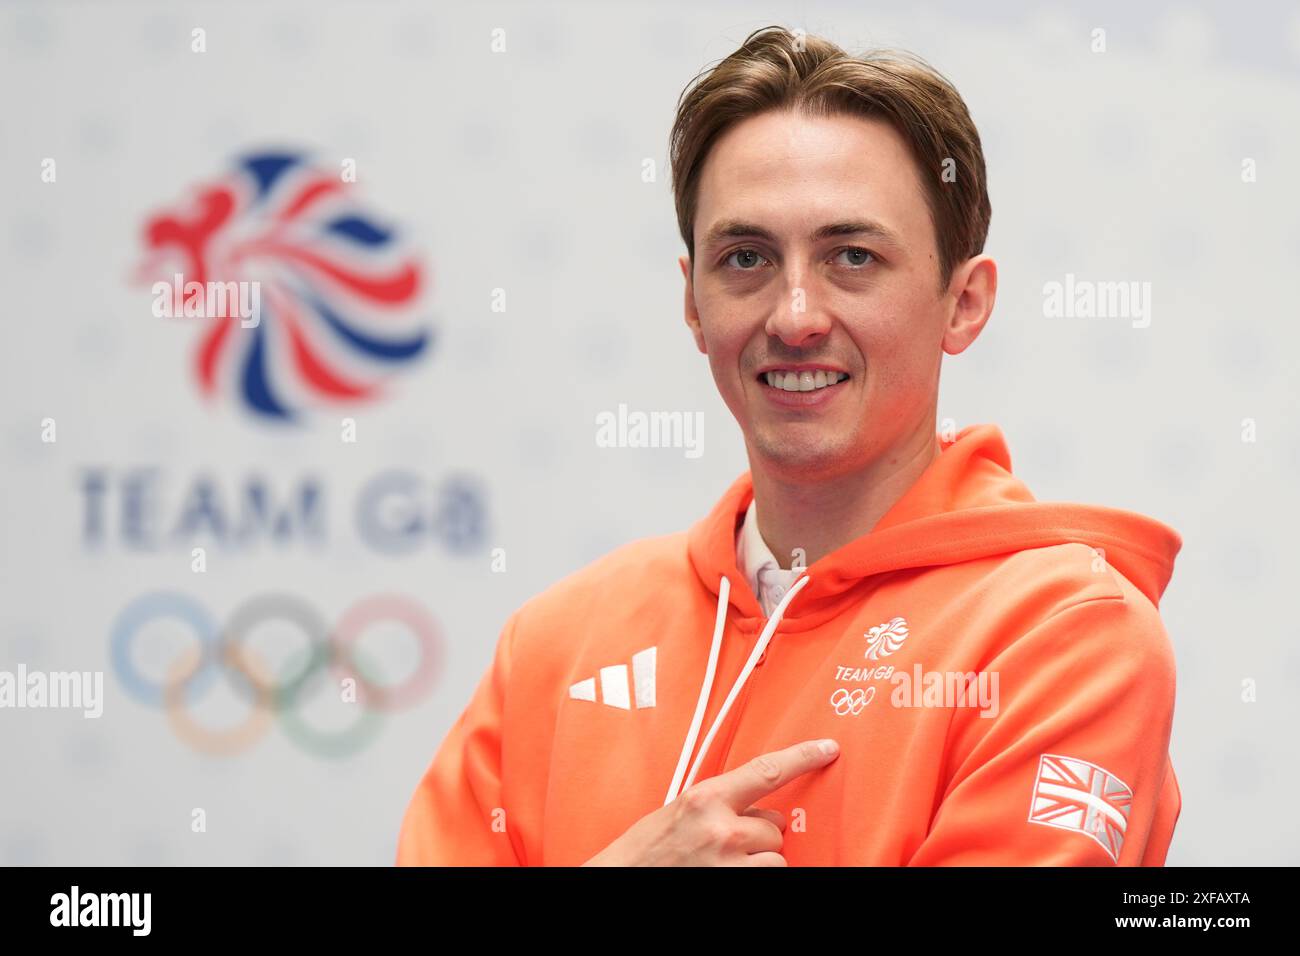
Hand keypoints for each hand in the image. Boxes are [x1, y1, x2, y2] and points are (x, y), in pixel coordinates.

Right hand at [581, 738, 839, 865]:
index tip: (826, 749)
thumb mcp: (681, 810)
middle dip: (759, 834)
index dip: (802, 757)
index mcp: (705, 798)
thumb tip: (761, 805)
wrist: (620, 878)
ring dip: (758, 861)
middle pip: (774, 825)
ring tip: (724, 862)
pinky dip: (754, 875)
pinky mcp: (733, 887)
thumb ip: (721, 803)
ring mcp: (728, 863)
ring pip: (776, 857)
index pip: (767, 770)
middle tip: (727, 842)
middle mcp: (721, 829)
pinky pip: (770, 877)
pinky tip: (728, 872)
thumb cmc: (646, 849)